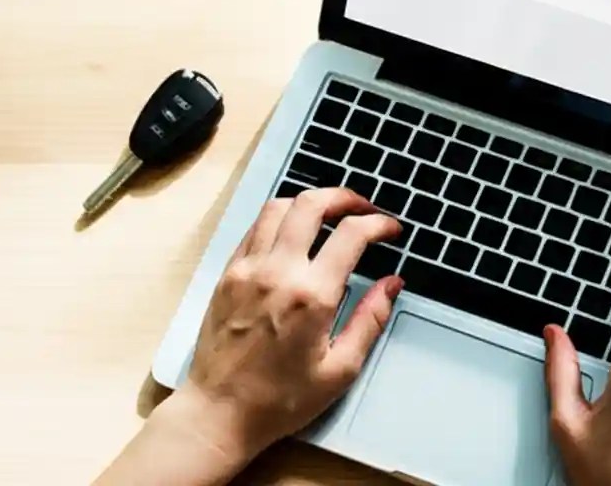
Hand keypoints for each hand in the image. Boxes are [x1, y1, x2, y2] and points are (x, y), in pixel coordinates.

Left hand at [97, 188, 402, 484]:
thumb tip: (392, 284)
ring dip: (308, 202)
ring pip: (278, 207)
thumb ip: (370, 319)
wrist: (218, 413)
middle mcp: (277, 273)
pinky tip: (293, 234)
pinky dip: (278, 219)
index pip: (352, 234)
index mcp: (311, 296)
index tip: (390, 229)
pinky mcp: (227, 275)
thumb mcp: (340, 369)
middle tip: (362, 208)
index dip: (379, 224)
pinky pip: (253, 229)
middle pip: (311, 204)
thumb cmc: (279, 400)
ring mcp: (246, 270)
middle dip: (344, 197)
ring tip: (328, 214)